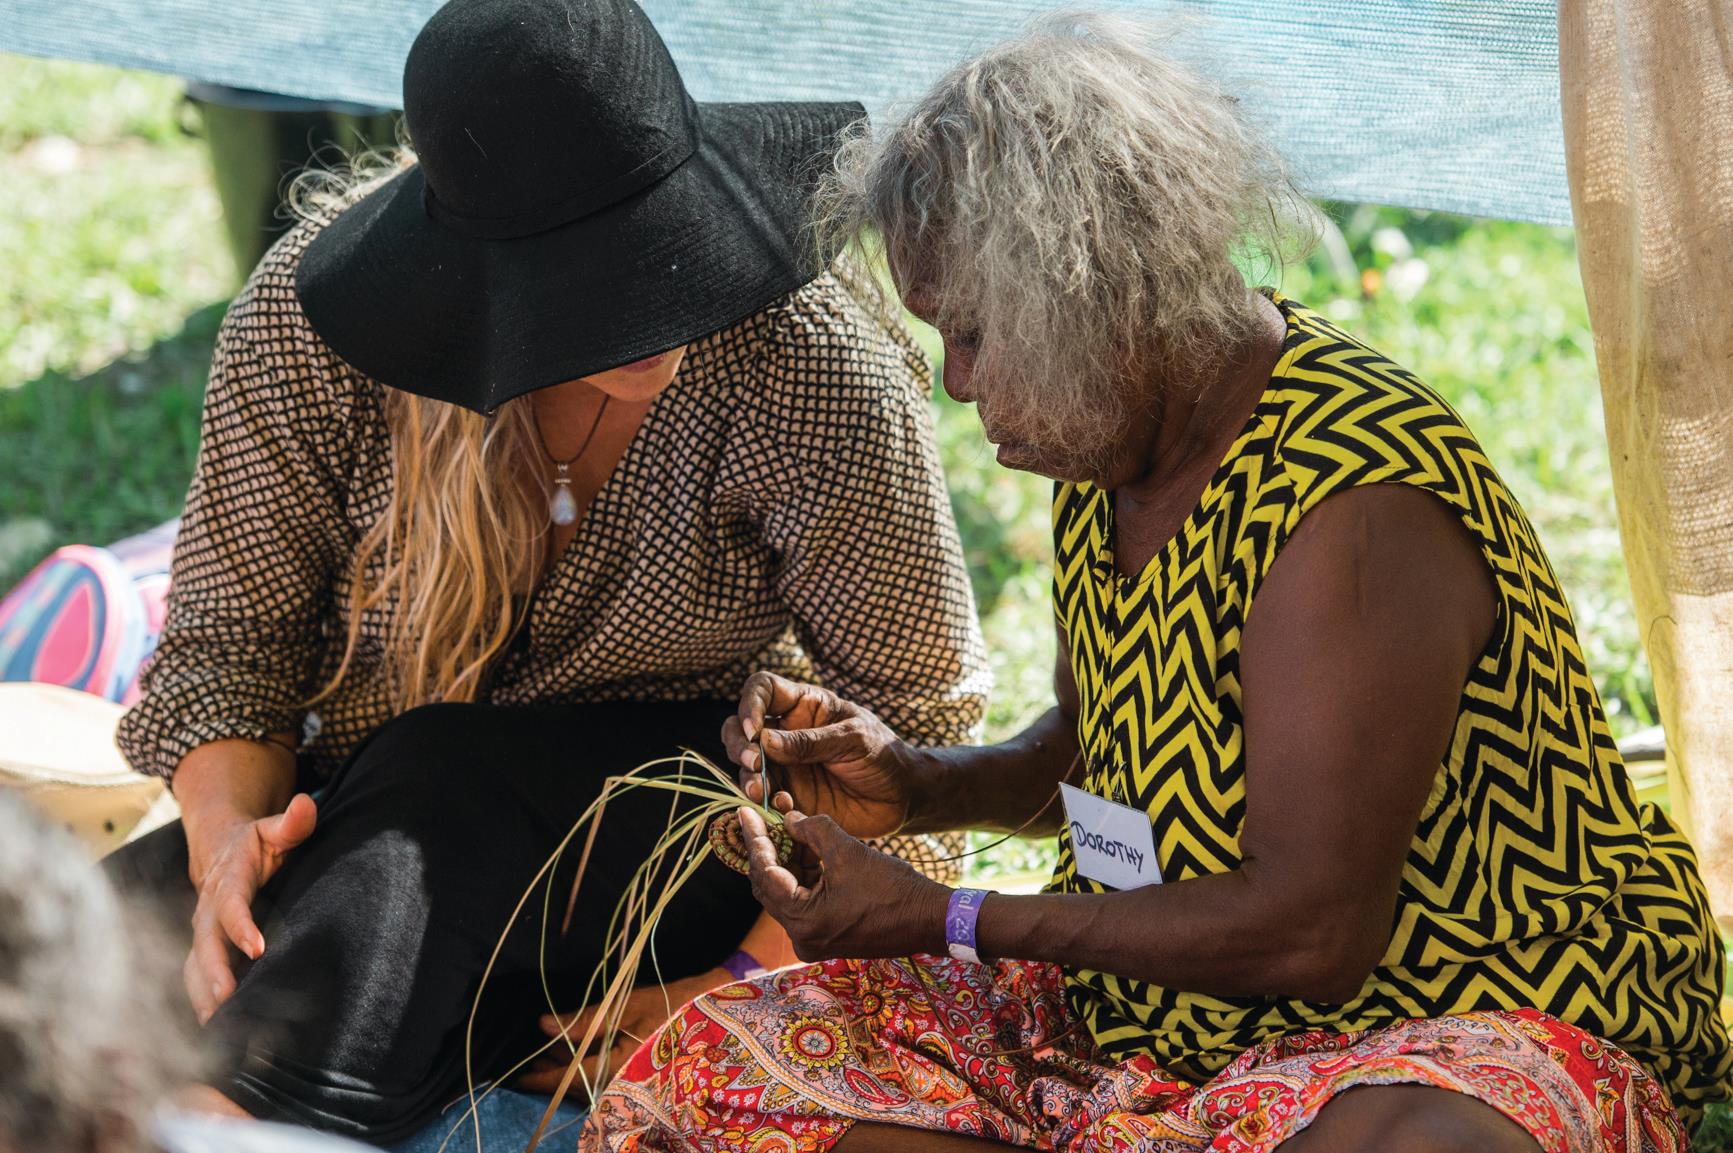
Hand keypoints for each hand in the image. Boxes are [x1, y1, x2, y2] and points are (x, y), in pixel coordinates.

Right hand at [182, 793, 317, 1022]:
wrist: (221, 850)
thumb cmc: (258, 843)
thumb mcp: (274, 829)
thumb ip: (292, 822)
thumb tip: (307, 805)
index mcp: (229, 879)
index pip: (231, 902)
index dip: (241, 924)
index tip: (258, 947)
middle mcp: (208, 908)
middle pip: (205, 941)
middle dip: (214, 971)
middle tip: (226, 999)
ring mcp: (203, 930)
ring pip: (194, 965)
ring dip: (202, 995)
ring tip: (216, 1026)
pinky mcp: (204, 948)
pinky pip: (197, 977)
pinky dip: (202, 1002)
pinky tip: (215, 1031)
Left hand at [523, 968, 727, 1092]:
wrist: (717, 1011)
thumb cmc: (672, 1003)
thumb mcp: (626, 1005)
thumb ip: (584, 1019)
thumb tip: (542, 1025)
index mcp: (620, 1069)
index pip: (569, 1079)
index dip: (540, 1078)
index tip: (516, 1075)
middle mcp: (626, 1087)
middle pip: (577, 1088)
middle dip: (553, 1074)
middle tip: (532, 1059)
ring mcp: (637, 1089)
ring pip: (591, 1088)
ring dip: (570, 1074)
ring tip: (552, 1054)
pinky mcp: (643, 1084)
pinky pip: (606, 1085)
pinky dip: (588, 1073)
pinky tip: (580, 1057)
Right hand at [721, 672, 915, 838]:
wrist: (901, 796)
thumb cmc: (882, 754)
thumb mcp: (852, 739)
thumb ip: (810, 741)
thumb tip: (763, 740)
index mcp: (803, 705)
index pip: (761, 689)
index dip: (749, 703)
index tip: (754, 729)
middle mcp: (785, 733)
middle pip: (740, 728)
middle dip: (739, 744)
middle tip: (754, 762)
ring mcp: (784, 765)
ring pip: (745, 766)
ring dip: (747, 778)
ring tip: (762, 791)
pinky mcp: (788, 795)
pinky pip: (762, 797)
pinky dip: (764, 802)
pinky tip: (784, 807)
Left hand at [740, 805, 948, 962]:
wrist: (928, 918)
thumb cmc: (892, 888)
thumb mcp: (849, 852)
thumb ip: (813, 830)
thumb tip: (789, 818)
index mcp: (803, 921)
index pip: (765, 874)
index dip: (755, 839)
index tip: (744, 812)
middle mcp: (801, 937)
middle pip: (769, 887)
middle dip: (767, 850)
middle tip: (761, 817)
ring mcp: (813, 939)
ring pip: (786, 892)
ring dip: (786, 860)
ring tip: (789, 826)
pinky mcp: (826, 934)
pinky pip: (803, 900)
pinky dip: (802, 874)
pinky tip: (806, 847)